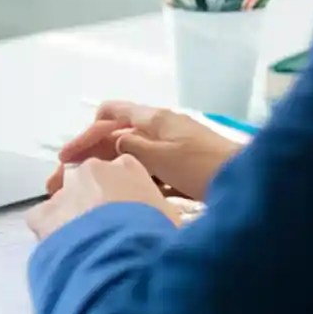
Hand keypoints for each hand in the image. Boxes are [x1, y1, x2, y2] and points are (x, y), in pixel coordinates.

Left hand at [27, 155, 180, 240]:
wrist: (123, 260)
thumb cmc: (156, 238)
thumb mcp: (171, 220)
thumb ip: (160, 213)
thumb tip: (160, 225)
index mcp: (129, 167)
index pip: (124, 171)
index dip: (125, 193)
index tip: (129, 213)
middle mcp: (94, 170)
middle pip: (91, 180)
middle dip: (95, 200)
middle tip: (106, 230)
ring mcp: (66, 189)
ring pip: (66, 198)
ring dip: (72, 215)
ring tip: (83, 245)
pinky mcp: (44, 213)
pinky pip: (42, 218)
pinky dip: (49, 230)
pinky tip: (62, 248)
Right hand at [47, 101, 242, 200]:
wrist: (249, 184)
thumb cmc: (205, 167)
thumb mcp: (161, 156)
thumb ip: (131, 147)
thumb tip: (112, 144)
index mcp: (154, 119)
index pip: (110, 114)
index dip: (84, 135)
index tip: (66, 160)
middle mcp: (160, 129)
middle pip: (115, 138)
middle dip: (88, 158)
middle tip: (63, 186)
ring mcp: (171, 149)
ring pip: (129, 158)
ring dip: (106, 173)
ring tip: (85, 196)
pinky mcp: (181, 170)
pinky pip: (147, 172)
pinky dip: (129, 182)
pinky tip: (119, 199)